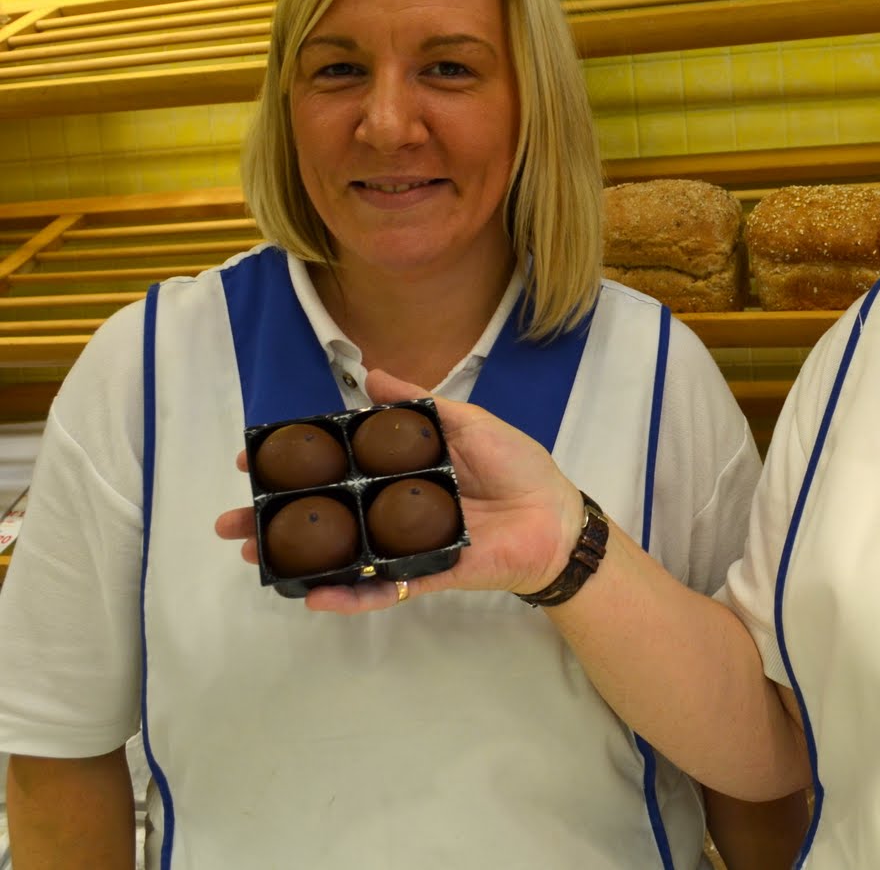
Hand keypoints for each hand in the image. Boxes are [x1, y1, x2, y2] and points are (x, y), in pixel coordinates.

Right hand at [214, 368, 584, 613]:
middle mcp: (393, 510)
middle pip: (326, 515)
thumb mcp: (469, 422)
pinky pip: (384, 588)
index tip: (250, 460)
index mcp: (400, 471)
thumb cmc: (518, 466)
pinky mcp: (427, 575)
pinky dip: (351, 595)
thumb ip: (419, 404)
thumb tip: (369, 374)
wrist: (557, 516)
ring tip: (254, 558)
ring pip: (342, 555)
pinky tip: (315, 595)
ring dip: (297, 560)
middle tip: (231, 522)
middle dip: (273, 520)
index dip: (293, 466)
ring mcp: (406, 546)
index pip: (336, 467)